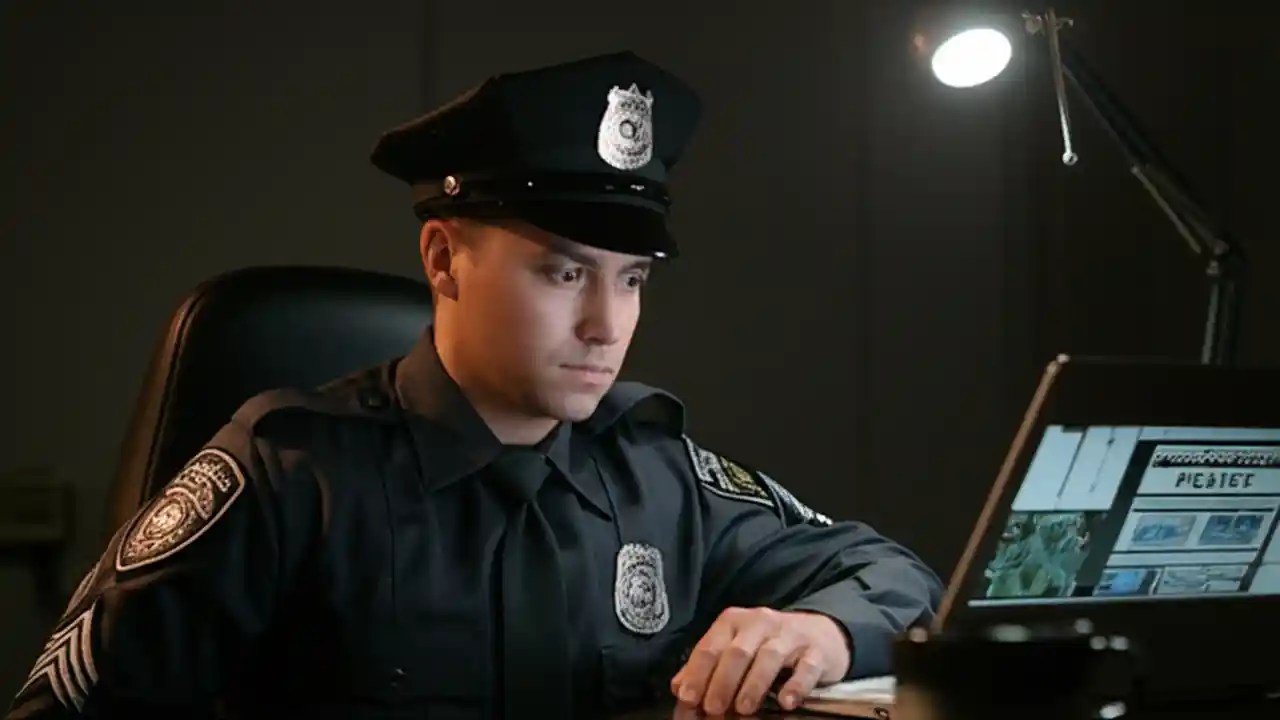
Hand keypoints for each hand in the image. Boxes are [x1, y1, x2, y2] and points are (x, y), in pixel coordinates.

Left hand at [669, 607, 850, 715]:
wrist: (821, 634)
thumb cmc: (769, 645)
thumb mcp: (737, 647)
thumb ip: (709, 666)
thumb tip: (679, 687)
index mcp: (735, 621)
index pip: (711, 646)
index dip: (697, 673)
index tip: (688, 697)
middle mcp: (761, 623)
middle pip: (738, 651)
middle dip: (723, 681)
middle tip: (713, 708)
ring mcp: (791, 635)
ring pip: (770, 656)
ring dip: (754, 684)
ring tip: (744, 708)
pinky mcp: (817, 651)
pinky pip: (806, 667)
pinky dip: (796, 685)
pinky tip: (786, 702)